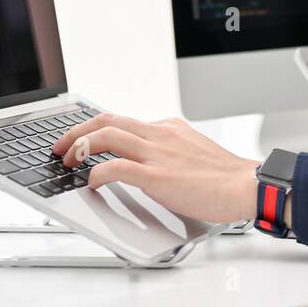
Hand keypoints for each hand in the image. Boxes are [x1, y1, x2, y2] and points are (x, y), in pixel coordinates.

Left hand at [50, 113, 260, 224]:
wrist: (245, 185)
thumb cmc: (224, 176)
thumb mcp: (192, 150)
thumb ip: (169, 150)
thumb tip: (145, 162)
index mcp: (167, 128)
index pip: (123, 120)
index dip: (95, 128)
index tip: (81, 139)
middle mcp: (159, 134)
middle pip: (107, 120)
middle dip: (76, 131)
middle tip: (62, 147)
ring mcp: (157, 153)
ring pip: (106, 136)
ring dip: (79, 147)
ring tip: (68, 161)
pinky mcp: (157, 176)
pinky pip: (115, 168)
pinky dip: (97, 173)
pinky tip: (92, 183)